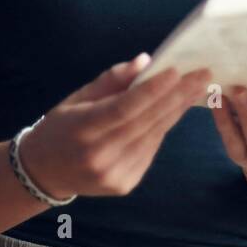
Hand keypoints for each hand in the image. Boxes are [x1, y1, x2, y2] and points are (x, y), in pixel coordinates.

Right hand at [20, 54, 211, 198]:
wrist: (44, 173)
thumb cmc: (60, 127)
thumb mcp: (77, 98)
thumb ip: (112, 80)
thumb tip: (146, 62)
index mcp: (82, 129)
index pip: (124, 108)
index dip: (152, 90)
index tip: (177, 70)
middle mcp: (100, 156)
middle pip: (146, 122)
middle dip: (177, 96)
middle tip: (202, 74)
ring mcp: (114, 174)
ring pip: (154, 136)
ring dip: (177, 110)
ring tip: (197, 88)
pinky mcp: (125, 184)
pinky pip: (150, 150)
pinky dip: (163, 128)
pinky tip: (176, 109)